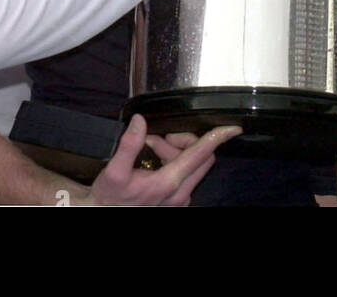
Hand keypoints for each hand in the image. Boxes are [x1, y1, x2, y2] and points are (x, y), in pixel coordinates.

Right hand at [88, 115, 240, 205]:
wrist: (103, 215)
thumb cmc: (109, 196)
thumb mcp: (114, 171)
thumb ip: (129, 145)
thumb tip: (141, 121)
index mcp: (168, 183)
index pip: (200, 154)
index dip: (217, 137)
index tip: (233, 127)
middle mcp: (180, 193)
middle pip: (202, 157)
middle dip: (184, 141)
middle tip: (157, 140)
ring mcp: (181, 199)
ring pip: (195, 165)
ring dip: (177, 151)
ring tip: (149, 150)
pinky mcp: (178, 202)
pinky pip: (187, 174)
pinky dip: (175, 162)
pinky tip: (153, 163)